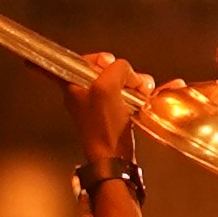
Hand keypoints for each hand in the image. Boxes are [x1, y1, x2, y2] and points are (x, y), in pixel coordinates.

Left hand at [71, 57, 152, 180]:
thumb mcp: (107, 87)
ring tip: (144, 91)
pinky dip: (137, 95)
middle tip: (133, 81)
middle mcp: (82, 94)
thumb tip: (128, 73)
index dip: (100, 58)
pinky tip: (145, 98)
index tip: (111, 64)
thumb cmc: (104, 125)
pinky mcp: (112, 115)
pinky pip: (126, 97)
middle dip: (124, 73)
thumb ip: (117, 69)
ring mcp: (98, 105)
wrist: (112, 158)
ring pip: (119, 83)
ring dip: (135, 83)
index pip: (83, 59)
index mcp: (72, 85)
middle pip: (106, 70)